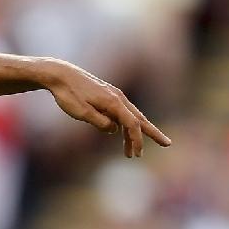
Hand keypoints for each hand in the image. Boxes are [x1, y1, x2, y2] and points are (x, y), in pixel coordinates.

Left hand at [40, 60, 170, 156]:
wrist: (60, 74)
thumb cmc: (68, 94)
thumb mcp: (81, 112)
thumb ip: (99, 122)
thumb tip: (113, 130)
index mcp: (113, 102)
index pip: (133, 125)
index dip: (137, 140)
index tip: (137, 154)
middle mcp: (118, 97)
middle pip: (140, 118)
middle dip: (152, 133)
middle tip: (167, 144)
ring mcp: (113, 95)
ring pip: (130, 116)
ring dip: (133, 134)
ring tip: (132, 152)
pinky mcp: (107, 96)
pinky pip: (121, 113)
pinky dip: (124, 125)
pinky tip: (119, 134)